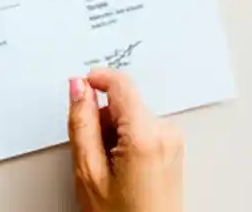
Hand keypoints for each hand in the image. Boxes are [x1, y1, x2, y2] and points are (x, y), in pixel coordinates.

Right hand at [67, 69, 184, 211]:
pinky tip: (121, 168)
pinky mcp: (173, 148)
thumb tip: (78, 89)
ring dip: (114, 132)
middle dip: (102, 119)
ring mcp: (173, 141)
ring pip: (133, 116)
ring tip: (107, 167)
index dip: (96, 79)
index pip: (121, 84)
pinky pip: (144, 130)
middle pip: (126, 102)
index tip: (80, 86)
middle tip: (91, 151)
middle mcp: (166, 132)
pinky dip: (127, 141)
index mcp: (147, 135)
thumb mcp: (88, 172)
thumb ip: (81, 123)